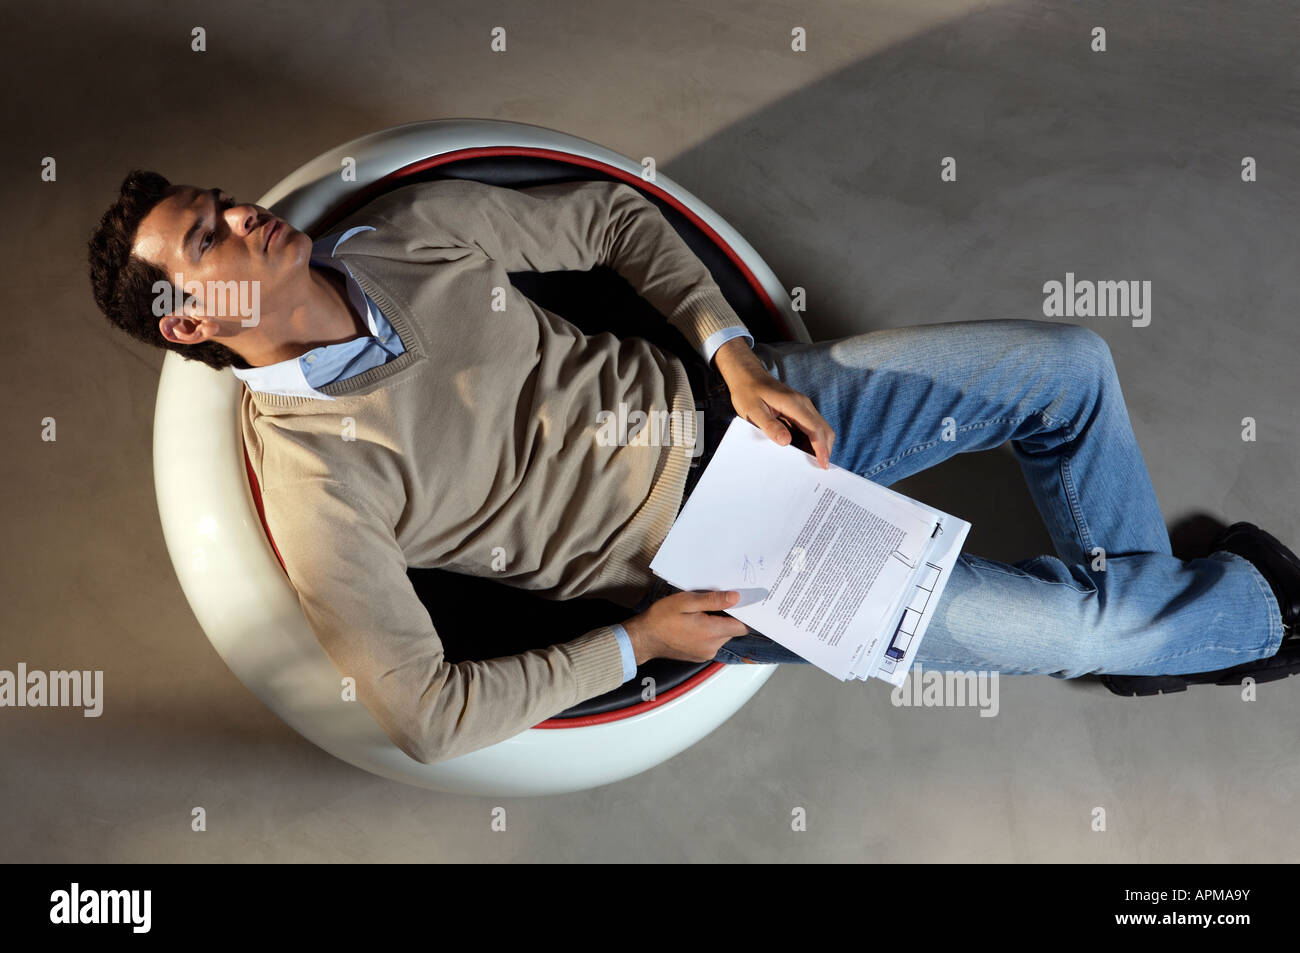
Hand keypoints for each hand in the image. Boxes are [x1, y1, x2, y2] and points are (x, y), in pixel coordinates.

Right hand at [622, 589, 750, 663]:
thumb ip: (713, 600)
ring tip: (699, 614)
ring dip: (716, 625)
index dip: (743, 613)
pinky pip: (712, 643)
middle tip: (711, 604)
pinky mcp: (699, 656)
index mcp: (712, 633)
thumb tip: (736, 598)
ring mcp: (706, 653)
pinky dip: (708, 633)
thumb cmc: (661, 618)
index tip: (737, 602)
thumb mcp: (686, 602)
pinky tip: (694, 624)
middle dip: (726, 617)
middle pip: (732, 630)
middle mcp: (712, 647)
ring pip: (722, 636)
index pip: (742, 626)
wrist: (643, 638)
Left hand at [713, 338, 834, 468]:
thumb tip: (786, 441)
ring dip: (820, 445)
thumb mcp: (752, 411)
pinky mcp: (798, 409)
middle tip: (820, 469)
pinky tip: (804, 451)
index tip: (823, 464)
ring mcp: (802, 406)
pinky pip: (811, 426)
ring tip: (813, 464)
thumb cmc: (747, 392)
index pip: (814, 428)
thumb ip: (769, 425)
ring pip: (820, 427)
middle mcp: (802, 404)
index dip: (821, 448)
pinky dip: (812, 440)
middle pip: (823, 429)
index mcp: (793, 404)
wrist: (747, 376)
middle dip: (825, 449)